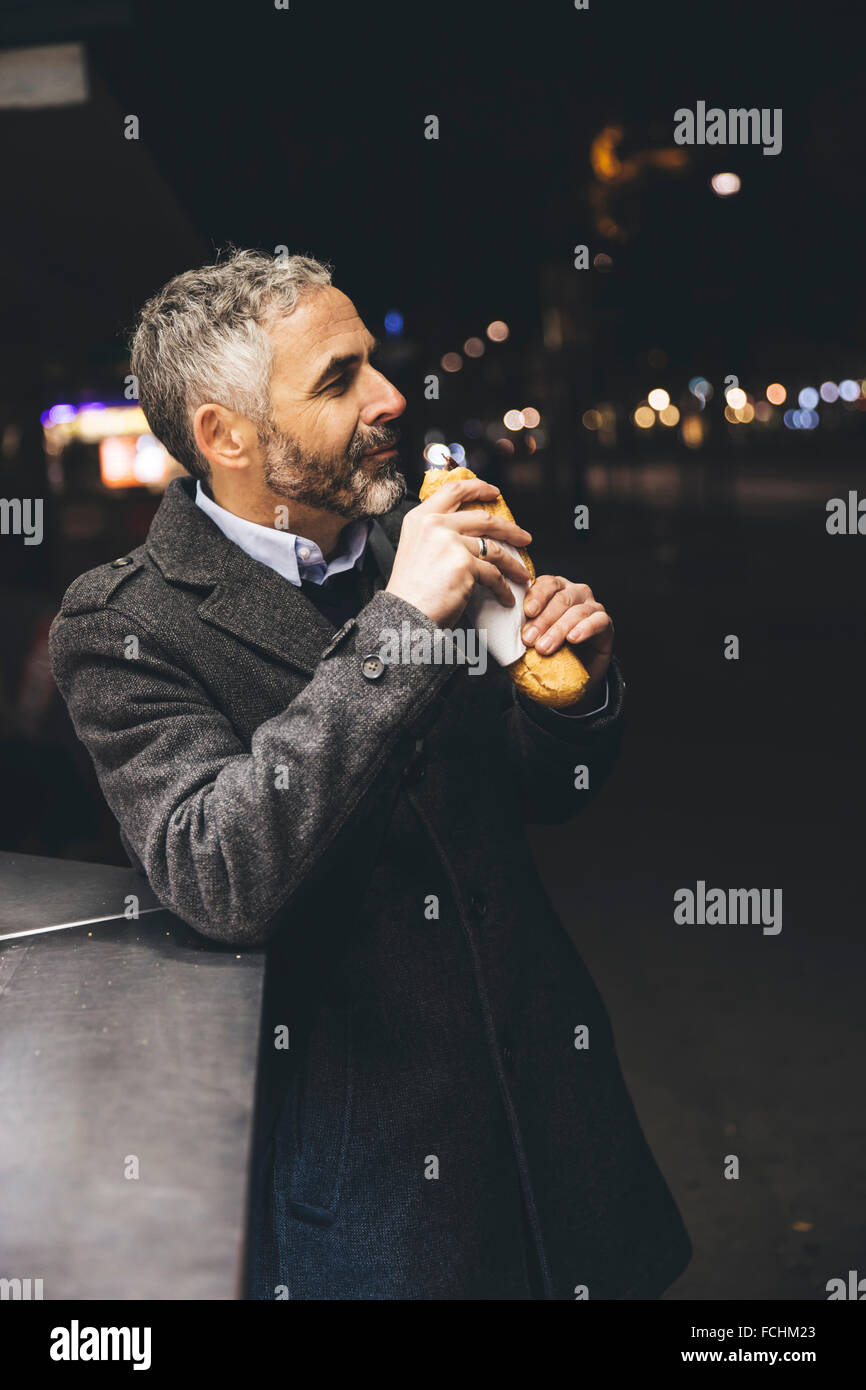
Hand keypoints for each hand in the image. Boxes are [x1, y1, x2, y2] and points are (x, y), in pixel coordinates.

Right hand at [386, 478, 531, 626]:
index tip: (495, 493)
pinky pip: (493, 575)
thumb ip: (435, 532)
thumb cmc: (410, 589)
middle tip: (523, 536)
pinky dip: (503, 588)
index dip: (478, 488)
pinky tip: (506, 596)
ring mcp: (451, 543)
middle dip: (509, 529)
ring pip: (494, 549)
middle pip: (483, 518)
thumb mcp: (415, 547)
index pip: (454, 490)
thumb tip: (466, 530)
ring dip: (513, 563)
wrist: (404, 614)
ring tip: (521, 573)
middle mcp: (435, 525)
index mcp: (421, 517)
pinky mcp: (464, 564)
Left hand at [521, 576, 613, 695]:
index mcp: (555, 590)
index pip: (546, 583)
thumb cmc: (550, 649)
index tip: (527, 612)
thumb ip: (522, 630)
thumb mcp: (533, 638)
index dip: (536, 595)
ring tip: (545, 647)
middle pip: (560, 599)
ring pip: (577, 611)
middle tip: (529, 639)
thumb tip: (501, 633)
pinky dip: (586, 628)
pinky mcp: (606, 624)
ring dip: (558, 629)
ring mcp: (592, 606)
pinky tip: (573, 638)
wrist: (573, 673)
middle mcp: (575, 593)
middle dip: (543, 620)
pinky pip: (599, 621)